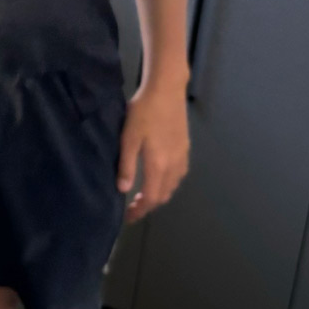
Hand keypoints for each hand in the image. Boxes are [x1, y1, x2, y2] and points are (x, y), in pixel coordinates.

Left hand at [116, 82, 189, 223]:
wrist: (166, 91)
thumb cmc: (143, 112)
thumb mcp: (128, 137)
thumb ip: (126, 165)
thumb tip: (123, 189)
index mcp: (159, 164)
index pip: (152, 197)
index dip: (141, 210)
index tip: (128, 217)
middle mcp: (174, 165)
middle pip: (164, 195)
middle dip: (149, 205)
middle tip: (133, 208)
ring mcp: (182, 156)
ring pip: (173, 186)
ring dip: (159, 195)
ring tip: (143, 195)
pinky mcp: (185, 148)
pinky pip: (179, 175)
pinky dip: (168, 183)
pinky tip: (158, 178)